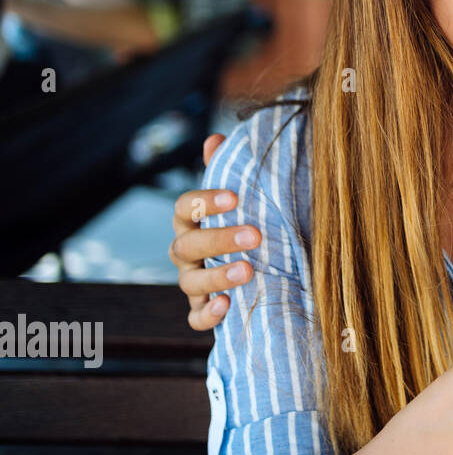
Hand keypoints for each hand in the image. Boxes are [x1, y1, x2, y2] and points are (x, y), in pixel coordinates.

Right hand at [168, 133, 262, 330]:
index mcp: (192, 222)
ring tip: (249, 269)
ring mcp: (192, 282)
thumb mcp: (244, 199)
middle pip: (188, 245)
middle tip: (255, 234)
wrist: (264, 268)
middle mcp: (186, 252)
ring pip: (190, 282)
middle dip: (220, 238)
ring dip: (217, 277)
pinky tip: (227, 305)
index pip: (185, 207)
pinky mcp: (202, 310)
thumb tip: (217, 137)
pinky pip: (195, 317)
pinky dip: (208, 313)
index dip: (205, 201)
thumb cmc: (248, 223)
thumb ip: (229, 170)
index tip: (235, 197)